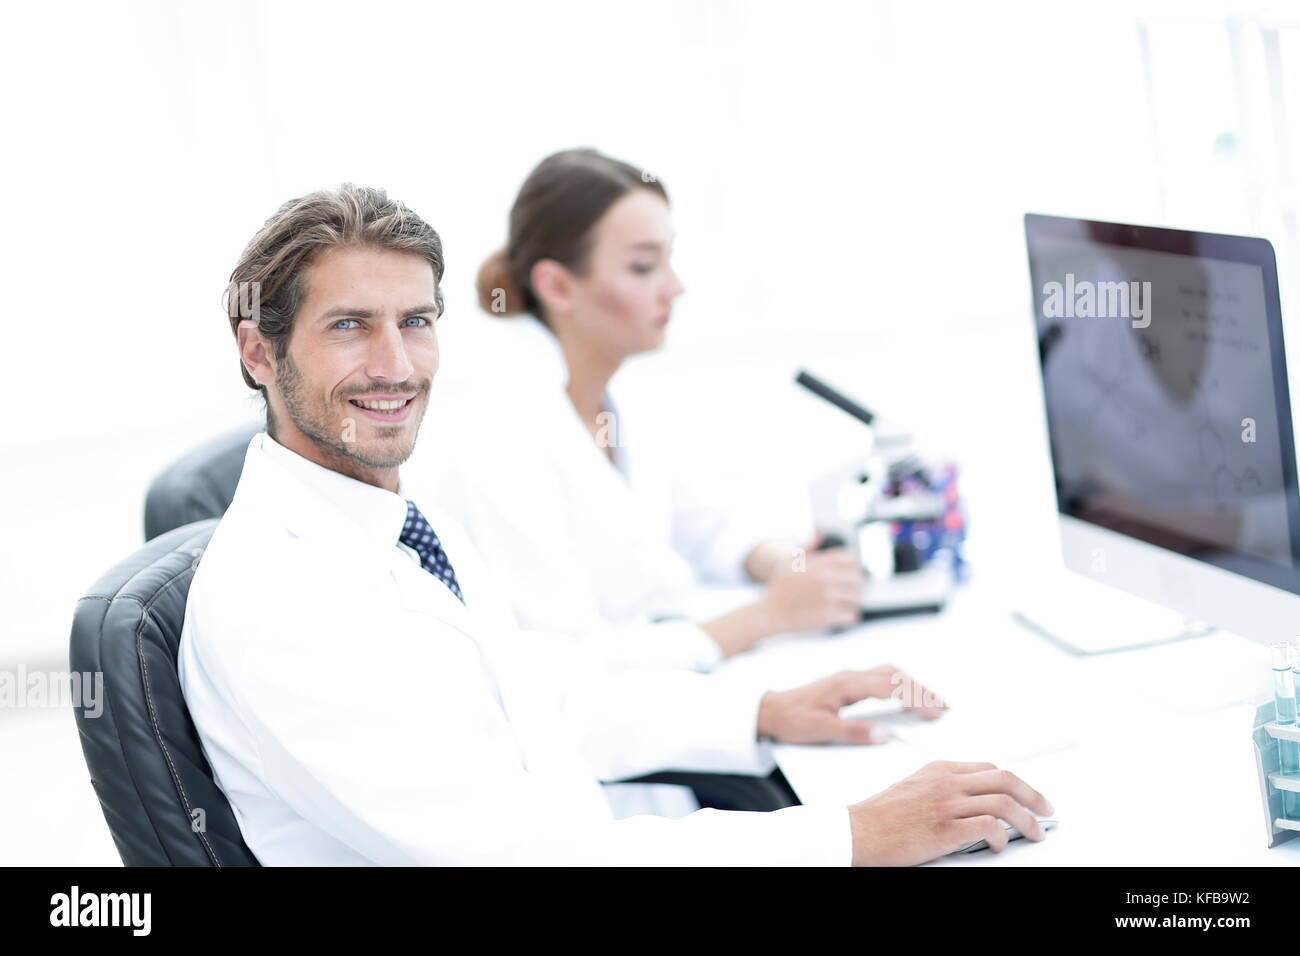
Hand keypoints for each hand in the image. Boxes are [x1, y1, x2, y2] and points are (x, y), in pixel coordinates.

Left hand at [756, 665, 946, 744]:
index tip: (935, 711)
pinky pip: (881, 677)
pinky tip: (908, 695)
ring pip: (890, 673)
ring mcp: (850, 677)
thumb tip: (885, 734)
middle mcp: (851, 676)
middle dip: (922, 690)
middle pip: (895, 676)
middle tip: (943, 707)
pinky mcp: (848, 683)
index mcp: (847, 684)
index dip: (915, 699)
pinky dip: (901, 684)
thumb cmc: (791, 719)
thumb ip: (854, 732)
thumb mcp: (821, 730)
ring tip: (933, 702)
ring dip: (913, 685)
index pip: (890, 688)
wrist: (769, 710)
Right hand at [758, 532, 863, 634]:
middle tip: (842, 591)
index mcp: (818, 563)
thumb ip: (808, 546)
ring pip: (855, 597)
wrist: (769, 613)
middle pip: (858, 578)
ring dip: (848, 602)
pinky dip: (846, 617)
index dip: (850, 567)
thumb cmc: (779, 587)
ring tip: (837, 605)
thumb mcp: (789, 561)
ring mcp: (827, 597)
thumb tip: (821, 532)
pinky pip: (852, 615)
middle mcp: (825, 578)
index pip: (851, 559)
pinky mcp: (828, 615)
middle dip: (851, 585)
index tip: (845, 575)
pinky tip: (837, 616)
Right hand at [848, 760, 1053, 865]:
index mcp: (939, 769)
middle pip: (1004, 779)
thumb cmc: (880, 815)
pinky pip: (988, 826)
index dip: (1015, 783)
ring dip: (1027, 820)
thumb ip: (942, 787)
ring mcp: (946, 804)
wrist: (855, 831)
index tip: (1029, 796)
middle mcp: (946, 782)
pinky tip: (1000, 844)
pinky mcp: (944, 829)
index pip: (989, 769)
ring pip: (1003, 802)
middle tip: (1046, 811)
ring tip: (1035, 832)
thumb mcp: (913, 788)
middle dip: (1033, 796)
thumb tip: (973, 800)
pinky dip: (1001, 836)